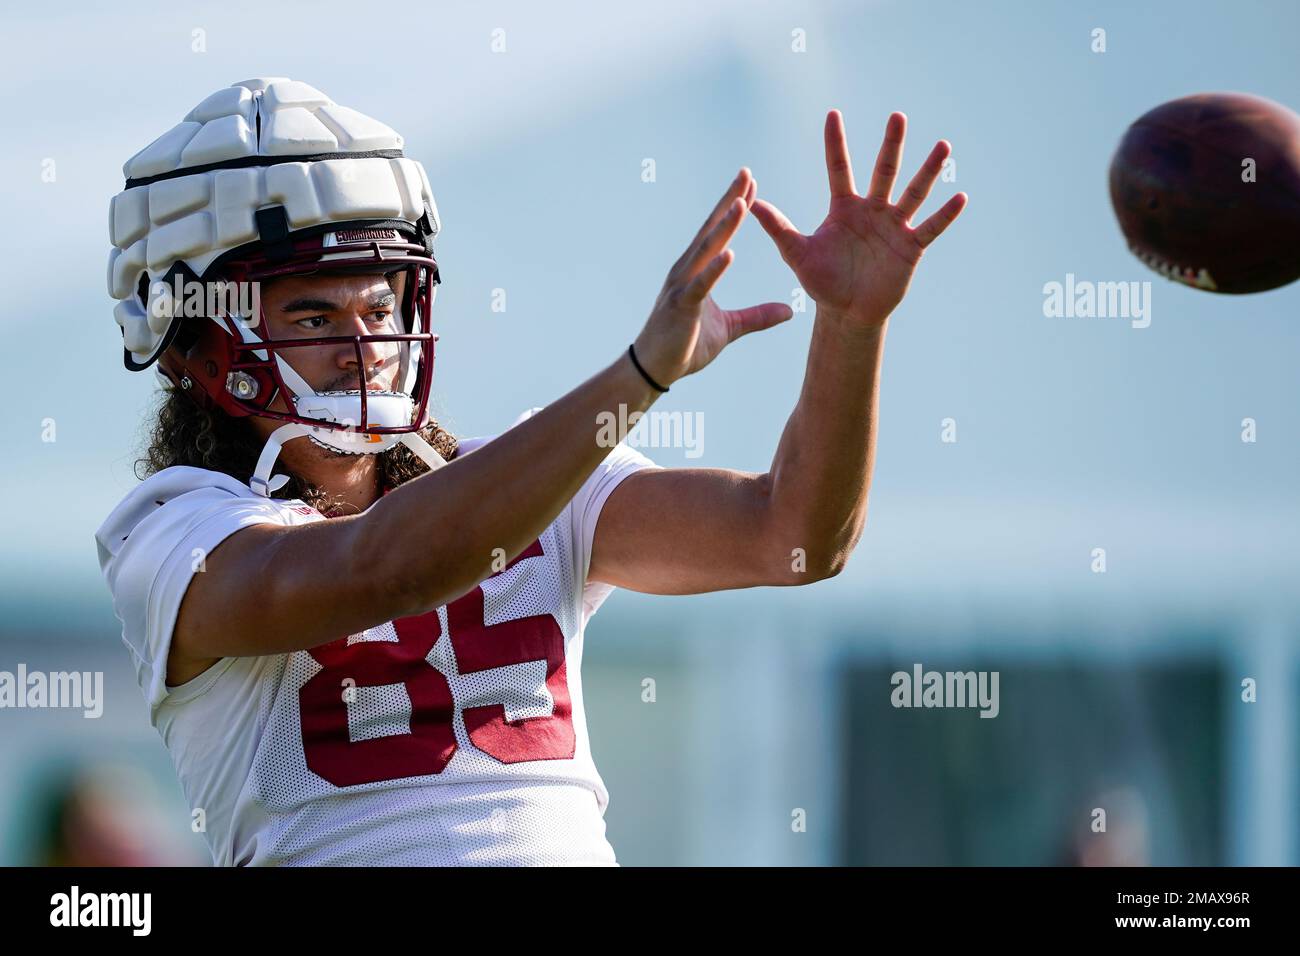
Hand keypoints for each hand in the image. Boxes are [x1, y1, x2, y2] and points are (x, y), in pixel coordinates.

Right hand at [633, 168, 793, 386]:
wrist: (655, 369)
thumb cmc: (685, 346)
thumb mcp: (730, 329)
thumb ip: (757, 317)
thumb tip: (789, 311)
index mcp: (697, 271)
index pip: (719, 232)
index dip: (735, 208)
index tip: (752, 183)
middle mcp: (687, 270)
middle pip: (712, 230)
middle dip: (730, 201)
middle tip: (746, 173)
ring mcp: (682, 286)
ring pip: (707, 251)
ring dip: (724, 227)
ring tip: (741, 203)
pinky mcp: (681, 306)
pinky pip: (701, 285)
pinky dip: (714, 269)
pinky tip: (729, 253)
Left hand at [751, 110, 966, 326]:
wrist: (848, 313)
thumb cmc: (822, 282)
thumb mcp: (798, 255)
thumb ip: (779, 229)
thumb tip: (752, 205)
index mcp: (844, 207)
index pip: (839, 168)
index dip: (835, 143)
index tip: (832, 114)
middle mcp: (871, 210)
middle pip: (882, 171)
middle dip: (890, 145)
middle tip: (897, 116)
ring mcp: (894, 226)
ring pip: (912, 192)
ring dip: (928, 171)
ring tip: (942, 146)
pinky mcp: (910, 247)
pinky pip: (930, 227)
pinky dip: (945, 214)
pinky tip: (960, 197)